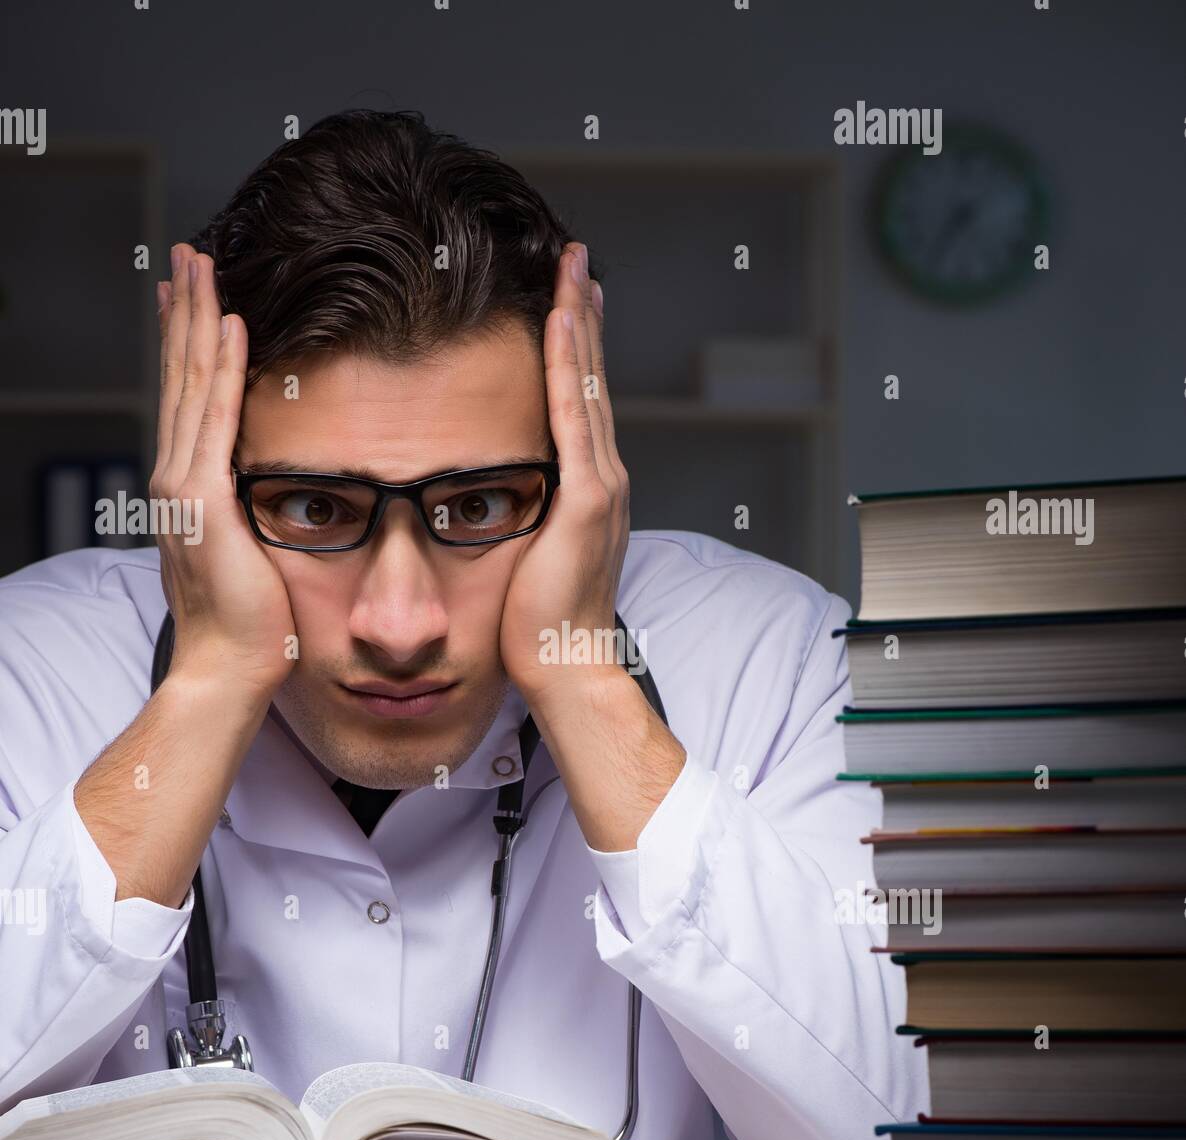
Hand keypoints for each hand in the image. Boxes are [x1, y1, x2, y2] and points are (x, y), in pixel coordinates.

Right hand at [152, 243, 295, 700]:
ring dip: (198, 321)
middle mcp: (178, 479)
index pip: (189, 400)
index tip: (197, 299)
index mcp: (190, 490)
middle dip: (185, 313)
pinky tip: (231, 324)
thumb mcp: (251, 557)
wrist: (230, 671)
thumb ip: (252, 518)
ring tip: (201, 267)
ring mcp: (185, 486)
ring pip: (191, 383)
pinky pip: (216, 418)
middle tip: (189, 256)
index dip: (190, 346)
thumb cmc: (251, 627)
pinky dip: (221, 368)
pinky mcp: (205, 500)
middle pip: (180, 376)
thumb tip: (273, 499)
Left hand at [499, 241, 629, 705]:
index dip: (575, 351)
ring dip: (579, 322)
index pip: (581, 404)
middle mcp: (604, 478)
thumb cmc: (540, 627)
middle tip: (576, 262)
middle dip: (584, 317)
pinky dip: (569, 363)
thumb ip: (523, 519)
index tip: (565, 304)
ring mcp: (600, 486)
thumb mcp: (529, 558)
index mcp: (589, 492)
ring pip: (588, 385)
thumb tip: (492, 498)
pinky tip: (561, 320)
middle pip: (592, 380)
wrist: (564, 669)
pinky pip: (574, 415)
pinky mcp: (586, 500)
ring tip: (573, 270)